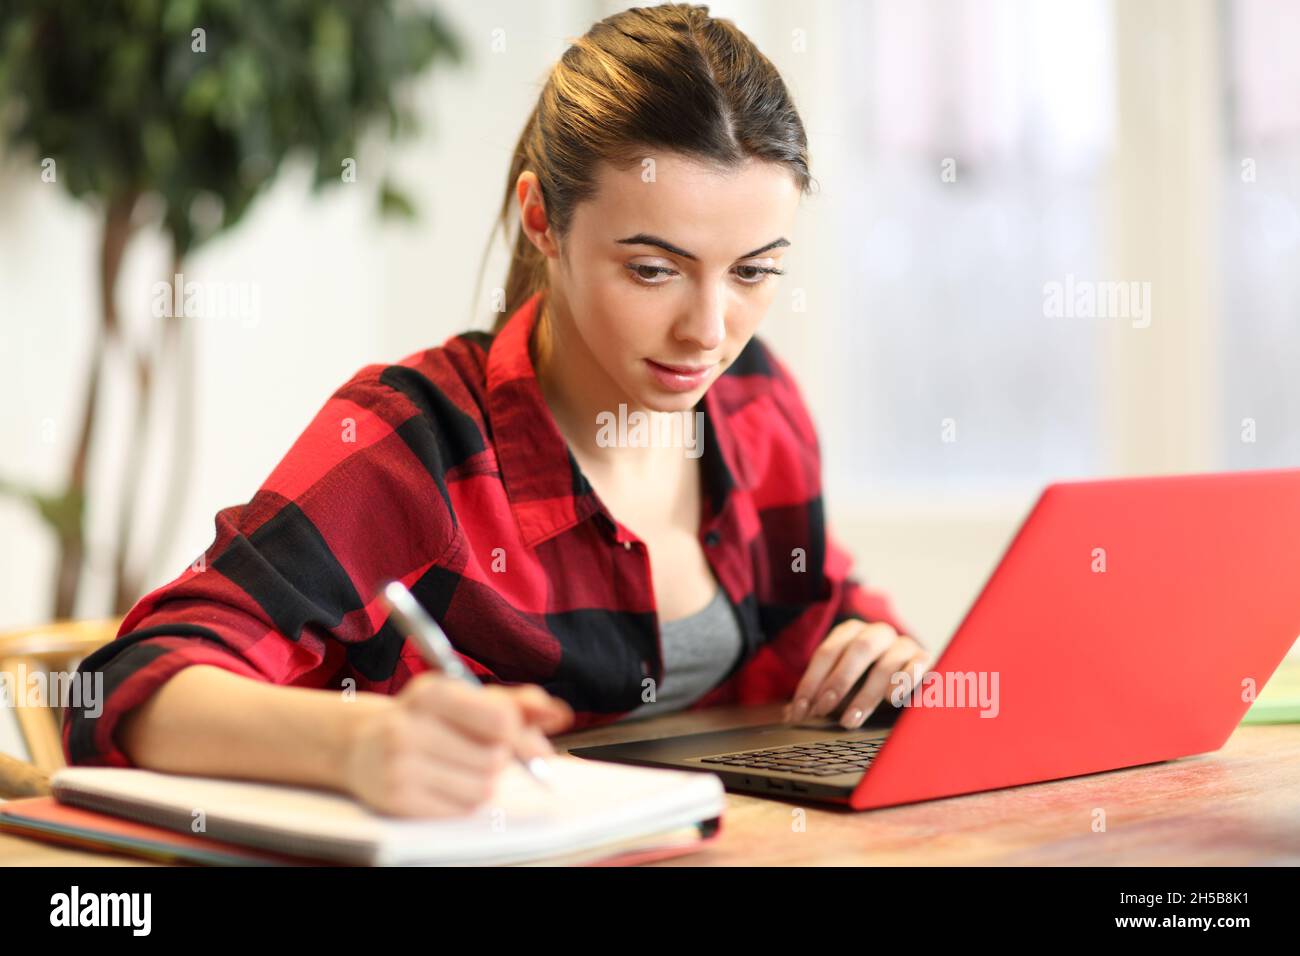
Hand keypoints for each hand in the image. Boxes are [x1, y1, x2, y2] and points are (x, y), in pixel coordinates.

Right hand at [342, 673, 573, 816]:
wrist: (360, 744)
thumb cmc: (425, 717)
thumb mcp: (464, 697)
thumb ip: (515, 702)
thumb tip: (560, 714)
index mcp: (430, 692)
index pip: (500, 719)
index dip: (523, 734)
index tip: (530, 742)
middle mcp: (409, 727)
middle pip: (495, 758)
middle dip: (500, 757)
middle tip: (483, 750)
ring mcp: (399, 766)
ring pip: (483, 788)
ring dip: (484, 780)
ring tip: (461, 765)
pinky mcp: (397, 800)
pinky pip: (461, 810)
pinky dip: (465, 799)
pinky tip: (445, 782)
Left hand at [783, 620, 931, 728]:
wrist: (909, 673)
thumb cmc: (866, 679)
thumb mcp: (841, 684)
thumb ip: (818, 695)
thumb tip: (789, 715)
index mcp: (850, 632)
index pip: (826, 652)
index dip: (811, 681)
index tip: (801, 710)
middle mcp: (877, 633)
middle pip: (857, 651)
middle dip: (838, 682)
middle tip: (823, 710)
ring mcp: (903, 644)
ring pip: (886, 664)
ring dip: (866, 694)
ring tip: (851, 719)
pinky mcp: (925, 659)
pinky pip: (918, 667)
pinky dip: (904, 682)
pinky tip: (891, 700)